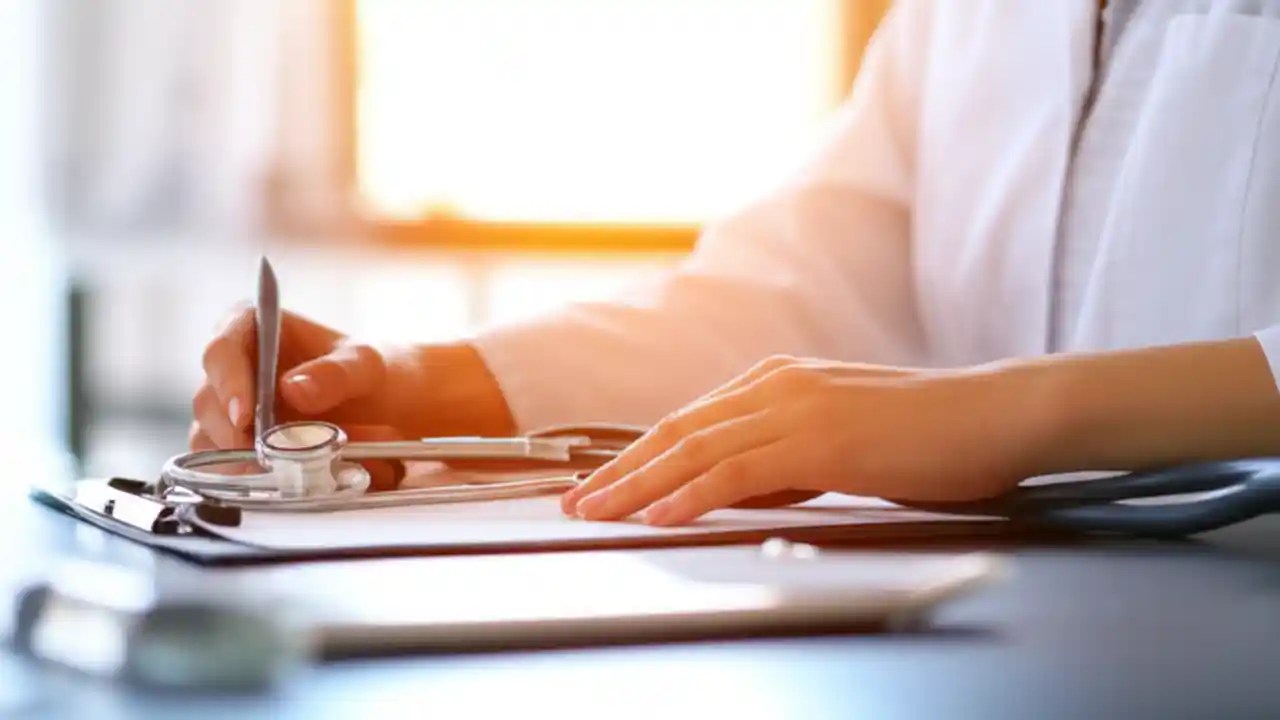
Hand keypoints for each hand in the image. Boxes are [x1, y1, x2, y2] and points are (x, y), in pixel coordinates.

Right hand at [191, 306, 514, 489]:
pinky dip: (259, 479)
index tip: (245, 415)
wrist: (386, 407)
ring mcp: (229, 412)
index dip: (228, 383)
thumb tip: (293, 389)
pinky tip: (292, 480)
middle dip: (239, 433)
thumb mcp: (365, 365)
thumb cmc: (369, 373)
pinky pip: (229, 469)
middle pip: (209, 403)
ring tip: (299, 468)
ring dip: (251, 461)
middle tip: (273, 454)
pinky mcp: (236, 448)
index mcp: (250, 328)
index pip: (221, 351)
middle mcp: (231, 370)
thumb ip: (335, 373)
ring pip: (212, 443)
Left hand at [561, 355, 1042, 524]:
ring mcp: (795, 406)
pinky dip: (691, 494)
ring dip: (638, 483)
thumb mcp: (841, 440)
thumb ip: (786, 457)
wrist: (994, 413)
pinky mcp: (819, 439)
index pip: (691, 420)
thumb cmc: (928, 433)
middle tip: (576, 501)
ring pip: (695, 448)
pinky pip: (738, 471)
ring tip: (596, 512)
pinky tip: (660, 515)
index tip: (604, 482)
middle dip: (621, 469)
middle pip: (677, 430)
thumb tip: (739, 488)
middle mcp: (776, 384)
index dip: (641, 454)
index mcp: (778, 380)